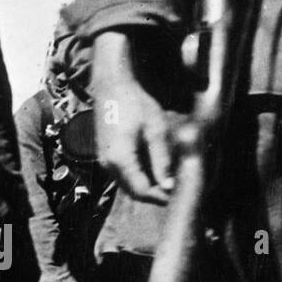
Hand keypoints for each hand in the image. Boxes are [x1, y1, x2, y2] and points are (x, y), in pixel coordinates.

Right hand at [90, 31, 173, 201]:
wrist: (111, 85)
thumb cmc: (135, 103)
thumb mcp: (155, 130)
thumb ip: (162, 160)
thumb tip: (169, 185)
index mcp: (120, 158)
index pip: (142, 190)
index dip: (161, 196)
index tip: (178, 194)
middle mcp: (107, 163)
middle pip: (132, 191)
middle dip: (154, 194)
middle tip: (174, 187)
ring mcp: (103, 158)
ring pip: (126, 184)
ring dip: (145, 185)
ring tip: (166, 177)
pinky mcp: (104, 153)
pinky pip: (121, 174)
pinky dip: (136, 176)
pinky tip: (152, 166)